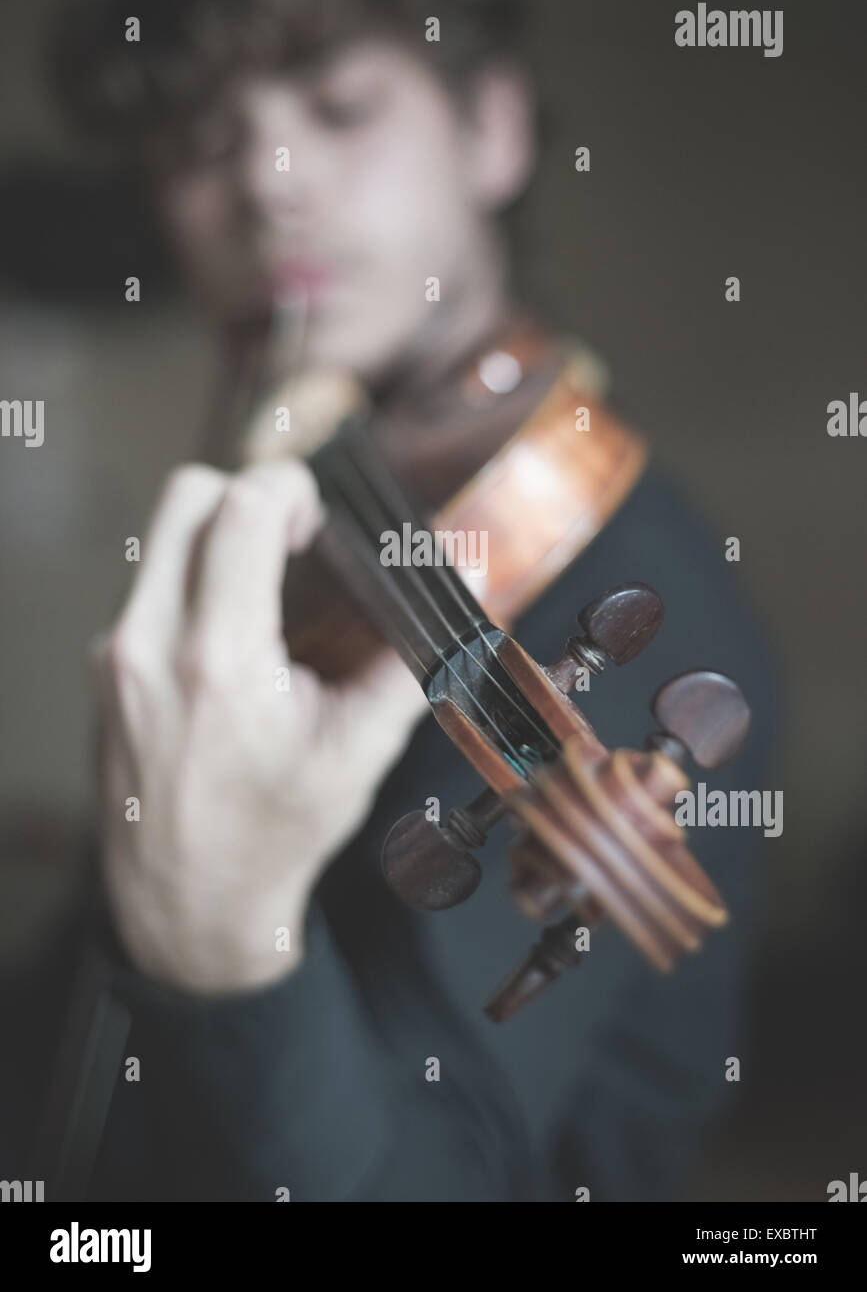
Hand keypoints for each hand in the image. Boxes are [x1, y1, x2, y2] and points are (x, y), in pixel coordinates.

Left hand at [92, 461, 426, 994]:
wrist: (188, 905)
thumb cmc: (274, 835)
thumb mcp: (358, 754)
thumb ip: (414, 661)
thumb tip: (470, 584)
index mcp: (220, 663)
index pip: (241, 510)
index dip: (291, 489)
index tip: (321, 522)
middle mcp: (151, 646)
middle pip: (187, 496)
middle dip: (250, 493)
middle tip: (295, 535)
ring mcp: (117, 655)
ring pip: (161, 535)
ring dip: (220, 534)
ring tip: (269, 584)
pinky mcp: (105, 666)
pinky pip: (149, 582)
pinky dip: (195, 577)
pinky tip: (236, 629)